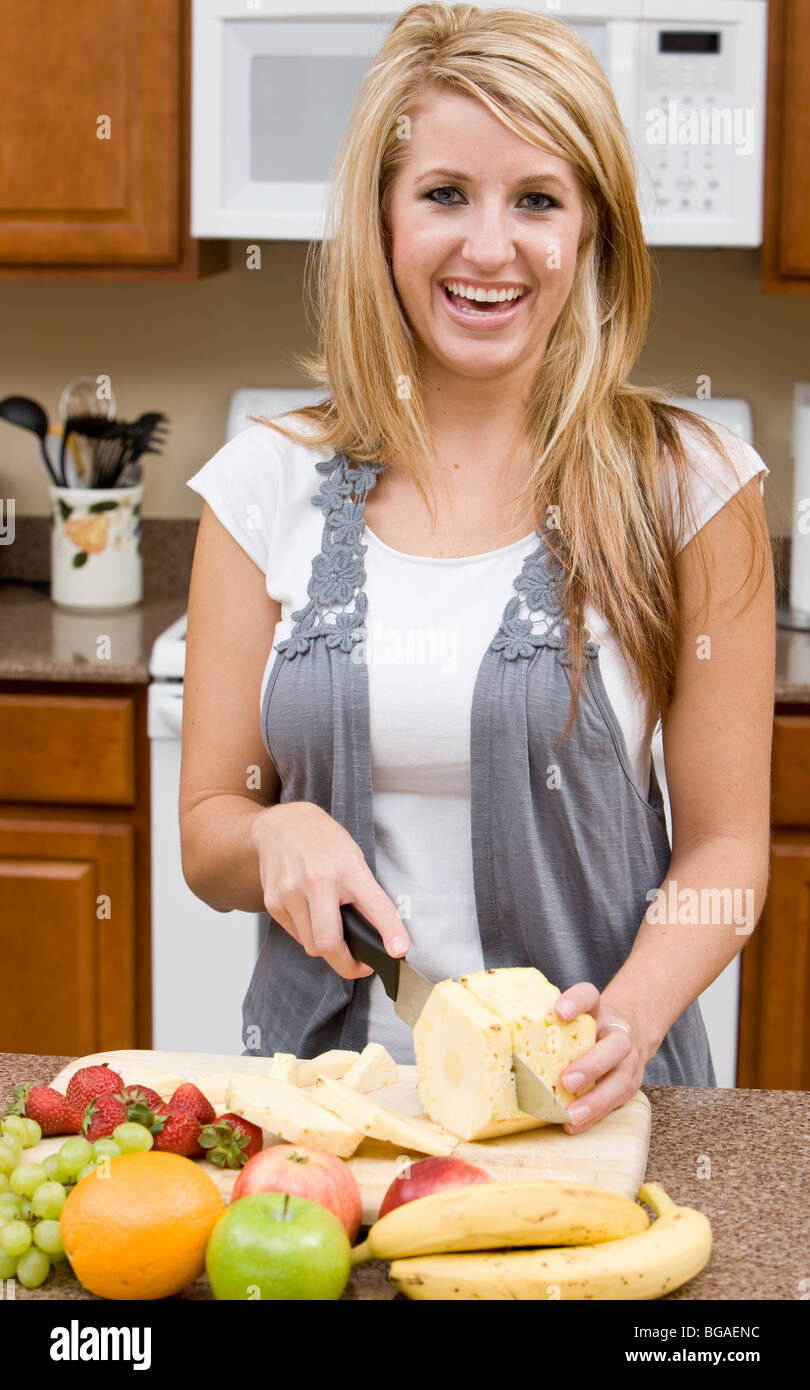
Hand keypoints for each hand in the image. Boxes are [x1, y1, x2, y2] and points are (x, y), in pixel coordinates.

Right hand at [251, 801, 409, 979]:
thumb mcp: (354, 858)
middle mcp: (317, 880)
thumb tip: (382, 935)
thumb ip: (366, 894)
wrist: (282, 824)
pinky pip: (297, 936)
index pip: (375, 905)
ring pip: (312, 946)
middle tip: (361, 965)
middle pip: (329, 943)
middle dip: (348, 964)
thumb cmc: (324, 842)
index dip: (390, 931)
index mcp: (348, 867)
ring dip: (327, 948)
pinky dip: (308, 935)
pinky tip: (313, 917)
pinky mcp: (273, 903)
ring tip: (334, 931)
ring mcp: (291, 893)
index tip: (399, 951)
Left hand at [552, 982, 651, 1135]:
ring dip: (595, 1100)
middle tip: (567, 1080)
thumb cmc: (586, 1027)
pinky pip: (616, 1101)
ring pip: (620, 1079)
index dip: (576, 1002)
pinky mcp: (629, 1084)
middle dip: (592, 1064)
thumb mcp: (572, 1017)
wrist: (628, 1031)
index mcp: (598, 1009)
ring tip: (571, 1114)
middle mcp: (618, 1032)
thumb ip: (546, 1023)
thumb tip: (497, 1034)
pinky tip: (573, 1123)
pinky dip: (594, 1115)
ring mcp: (628, 1060)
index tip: (558, 1011)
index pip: (589, 996)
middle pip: (615, 1044)